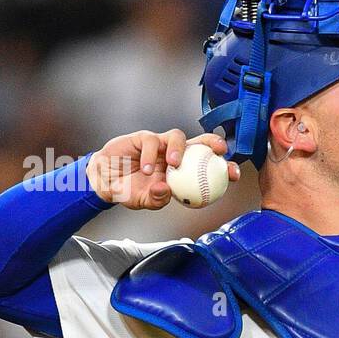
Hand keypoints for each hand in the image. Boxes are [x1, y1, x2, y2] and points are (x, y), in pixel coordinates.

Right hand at [86, 130, 241, 208]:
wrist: (105, 181)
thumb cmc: (130, 191)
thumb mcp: (143, 201)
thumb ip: (156, 199)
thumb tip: (167, 192)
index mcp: (185, 171)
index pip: (209, 166)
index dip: (224, 167)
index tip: (233, 175)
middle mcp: (175, 155)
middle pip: (199, 143)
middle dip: (213, 143)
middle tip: (219, 151)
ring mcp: (160, 145)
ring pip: (176, 136)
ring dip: (179, 149)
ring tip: (173, 164)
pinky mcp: (142, 138)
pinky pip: (150, 141)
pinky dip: (150, 154)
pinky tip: (147, 168)